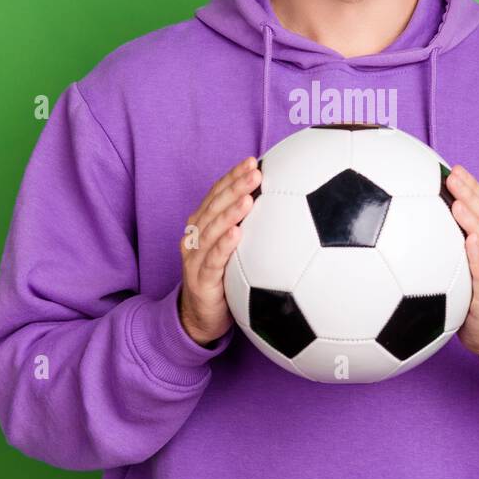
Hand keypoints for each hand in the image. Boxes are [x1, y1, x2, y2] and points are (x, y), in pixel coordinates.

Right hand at [177, 156, 260, 346]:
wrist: (200, 318)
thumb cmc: (223, 279)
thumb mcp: (235, 251)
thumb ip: (248, 228)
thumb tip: (284, 206)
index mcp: (203, 225)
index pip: (217, 194)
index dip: (232, 176)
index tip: (253, 160)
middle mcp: (195, 236)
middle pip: (214, 205)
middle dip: (234, 186)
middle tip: (255, 171)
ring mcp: (194, 257)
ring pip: (211, 229)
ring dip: (229, 212)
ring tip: (248, 198)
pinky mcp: (199, 279)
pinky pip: (212, 260)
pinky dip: (223, 246)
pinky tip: (237, 234)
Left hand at [446, 165, 478, 371]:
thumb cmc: (473, 292)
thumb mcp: (465, 262)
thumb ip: (453, 238)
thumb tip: (420, 214)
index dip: (473, 187)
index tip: (454, 169)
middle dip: (472, 195)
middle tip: (453, 178)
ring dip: (475, 221)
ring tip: (458, 204)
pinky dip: (478, 256)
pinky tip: (469, 243)